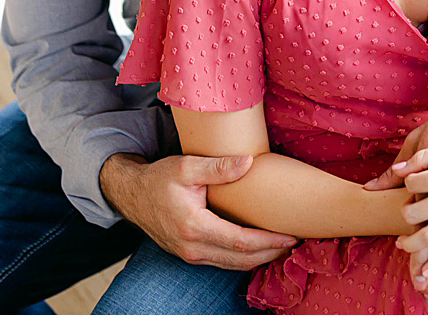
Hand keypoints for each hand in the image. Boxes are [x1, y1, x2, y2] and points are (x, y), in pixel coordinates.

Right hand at [99, 152, 295, 269]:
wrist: (132, 195)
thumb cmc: (159, 179)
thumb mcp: (186, 166)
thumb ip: (218, 167)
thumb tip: (249, 162)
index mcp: (194, 227)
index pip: (240, 242)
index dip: (268, 241)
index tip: (290, 235)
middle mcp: (192, 248)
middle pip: (240, 260)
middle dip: (270, 254)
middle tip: (295, 242)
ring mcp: (190, 255)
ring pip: (232, 265)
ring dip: (259, 259)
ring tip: (283, 247)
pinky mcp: (190, 255)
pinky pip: (222, 262)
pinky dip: (244, 258)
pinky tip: (259, 248)